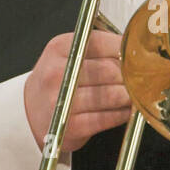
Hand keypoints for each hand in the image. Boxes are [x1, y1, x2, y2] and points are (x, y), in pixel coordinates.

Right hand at [23, 30, 130, 151]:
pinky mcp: (72, 126)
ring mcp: (63, 101)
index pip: (103, 43)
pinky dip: (122, 114)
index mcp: (60, 48)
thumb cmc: (56, 82)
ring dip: (129, 96)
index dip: (125, 50)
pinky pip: (108, 118)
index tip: (137, 56)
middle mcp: (58, 73)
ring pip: (112, 95)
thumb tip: (135, 51)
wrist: (28, 112)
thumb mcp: (68, 55)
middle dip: (130, 76)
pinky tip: (124, 110)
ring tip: (132, 94)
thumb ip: (98, 49)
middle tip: (140, 78)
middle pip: (110, 71)